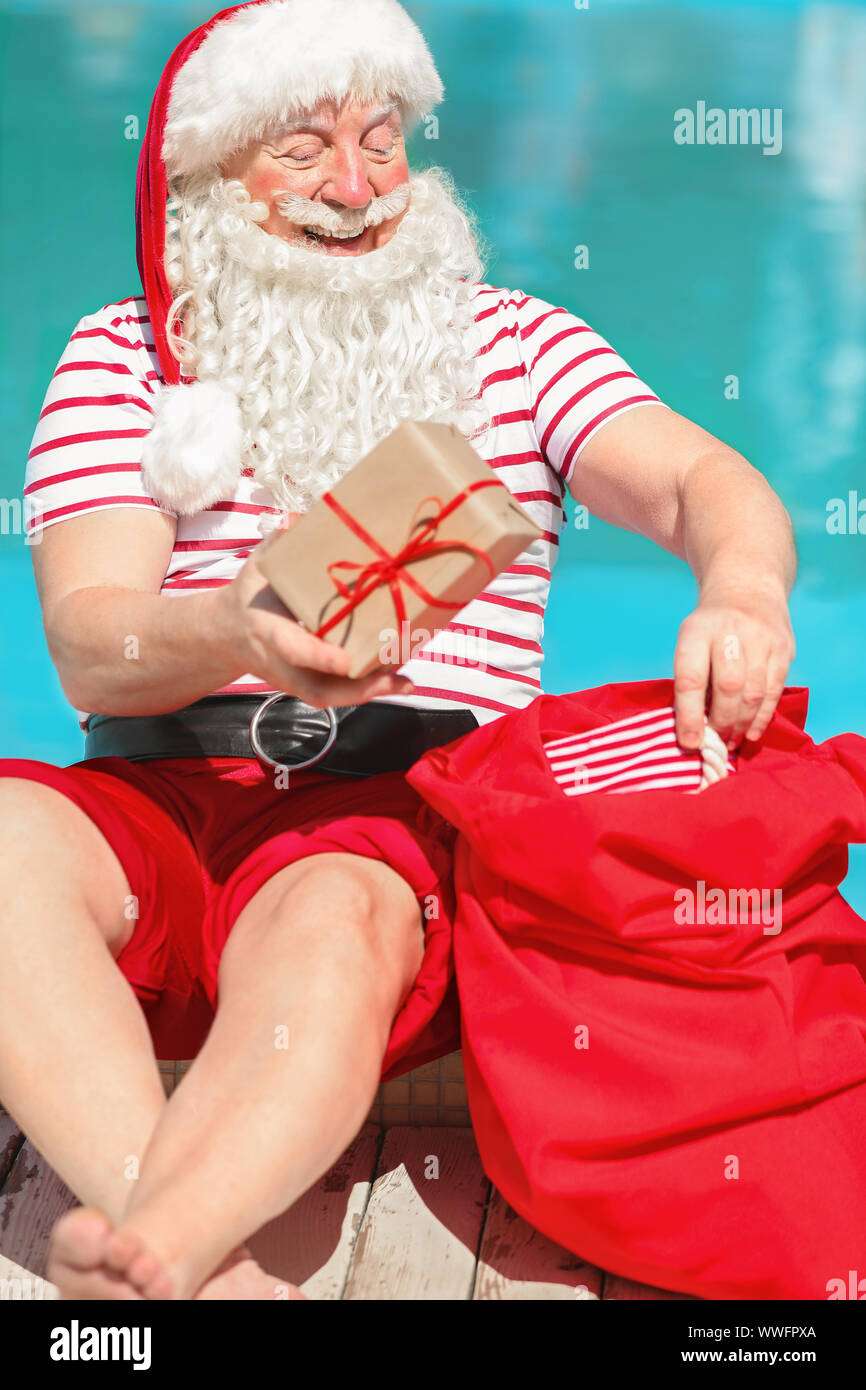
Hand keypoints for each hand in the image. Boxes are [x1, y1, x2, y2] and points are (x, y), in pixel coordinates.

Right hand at [217, 513, 413, 708]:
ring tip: (405, 681)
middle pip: (318, 689)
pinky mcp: (307, 684)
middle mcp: (282, 664)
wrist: (226, 633)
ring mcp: (294, 680)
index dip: (319, 657)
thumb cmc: (250, 596)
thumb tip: (295, 519)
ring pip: (332, 697)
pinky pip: (338, 694)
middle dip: (357, 689)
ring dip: (370, 692)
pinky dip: (368, 689)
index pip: (294, 650)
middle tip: (394, 679)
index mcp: (268, 632)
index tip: (346, 660)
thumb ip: (276, 545)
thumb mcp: (257, 567)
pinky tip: (398, 679)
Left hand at [673, 582, 794, 750]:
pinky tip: (750, 732)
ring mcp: (762, 639)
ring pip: (754, 693)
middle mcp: (731, 631)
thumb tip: (692, 732)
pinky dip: (761, 717)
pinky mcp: (784, 649)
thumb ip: (690, 681)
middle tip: (714, 743)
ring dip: (742, 725)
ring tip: (731, 742)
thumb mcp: (690, 641)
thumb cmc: (711, 628)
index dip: (689, 715)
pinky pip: (774, 691)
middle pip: (728, 687)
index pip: (691, 678)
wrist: (748, 589)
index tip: (689, 743)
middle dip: (721, 723)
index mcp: (698, 631)